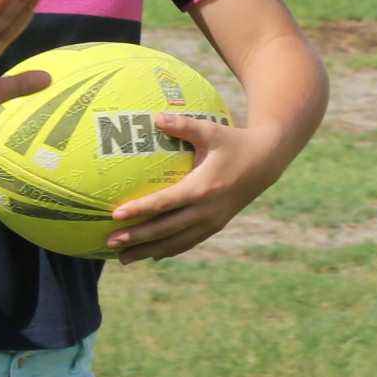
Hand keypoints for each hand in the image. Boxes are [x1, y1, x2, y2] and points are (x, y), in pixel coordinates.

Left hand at [104, 113, 284, 262]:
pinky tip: (150, 256)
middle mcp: (206, 210)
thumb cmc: (234, 142)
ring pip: (175, 243)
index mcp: (202, 188)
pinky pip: (188, 243)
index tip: (116, 215)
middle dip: (137, 238)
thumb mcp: (211, 130)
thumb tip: (155, 117)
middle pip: (165, 229)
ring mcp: (211, 222)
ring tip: (122, 258)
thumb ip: (183, 126)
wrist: (266, 162)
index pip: (165, 203)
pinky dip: (168, 251)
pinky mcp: (215, 226)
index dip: (140, 210)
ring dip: (148, 251)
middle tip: (110, 242)